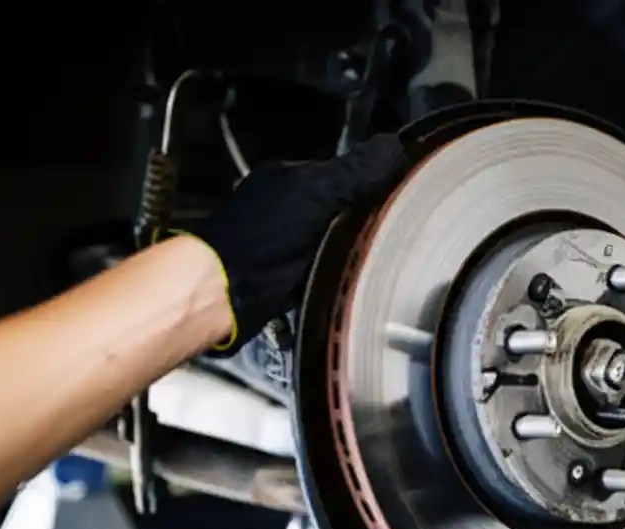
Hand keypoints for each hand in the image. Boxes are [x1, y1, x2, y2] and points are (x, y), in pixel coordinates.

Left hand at [194, 134, 407, 355]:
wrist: (224, 289)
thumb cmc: (268, 235)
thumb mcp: (319, 193)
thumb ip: (356, 172)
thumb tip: (395, 143)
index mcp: (289, 176)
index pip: (342, 173)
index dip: (371, 183)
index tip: (400, 198)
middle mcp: (284, 204)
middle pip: (338, 206)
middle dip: (363, 217)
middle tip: (397, 231)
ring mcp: (282, 241)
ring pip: (332, 237)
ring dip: (352, 246)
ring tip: (384, 256)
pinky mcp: (284, 275)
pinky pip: (324, 266)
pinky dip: (339, 270)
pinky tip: (358, 276)